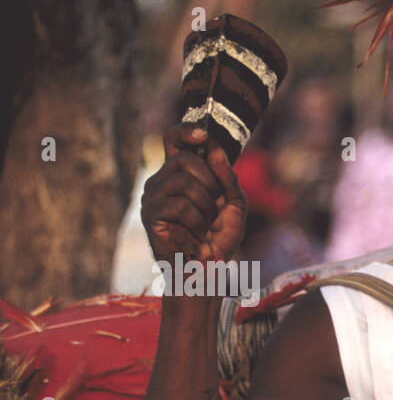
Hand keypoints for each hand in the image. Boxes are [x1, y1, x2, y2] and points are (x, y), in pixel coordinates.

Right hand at [141, 124, 246, 264]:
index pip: (173, 140)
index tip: (203, 136)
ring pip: (183, 181)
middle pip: (185, 159)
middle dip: (211, 182)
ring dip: (206, 205)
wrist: (208, 268)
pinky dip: (196, 221)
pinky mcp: (150, 215)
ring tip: (206, 224)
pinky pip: (178, 205)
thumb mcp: (234, 204)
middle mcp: (162, 180)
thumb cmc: (219, 237)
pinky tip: (196, 234)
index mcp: (180, 173)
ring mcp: (153, 196)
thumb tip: (213, 147)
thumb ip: (227, 177)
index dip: (185, 131)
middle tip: (215, 206)